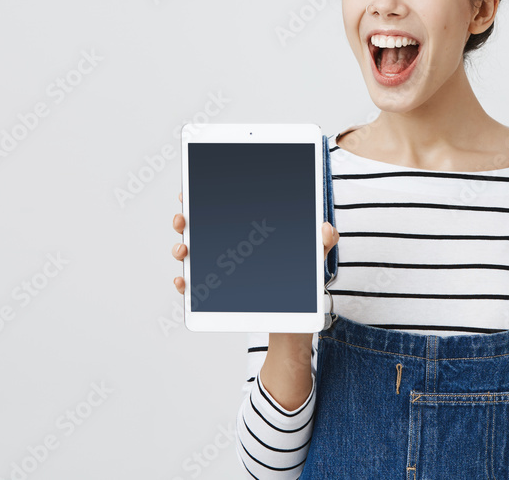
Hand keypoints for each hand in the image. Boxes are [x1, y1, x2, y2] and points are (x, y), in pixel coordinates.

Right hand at [170, 190, 338, 293]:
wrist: (294, 316)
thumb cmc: (300, 279)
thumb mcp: (314, 256)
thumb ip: (323, 241)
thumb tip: (327, 228)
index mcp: (245, 227)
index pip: (218, 206)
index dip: (201, 194)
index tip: (189, 191)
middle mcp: (225, 244)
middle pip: (197, 226)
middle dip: (184, 219)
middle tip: (183, 218)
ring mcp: (218, 268)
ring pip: (191, 254)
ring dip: (181, 249)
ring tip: (184, 250)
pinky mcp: (215, 294)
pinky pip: (195, 286)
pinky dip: (185, 283)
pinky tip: (184, 281)